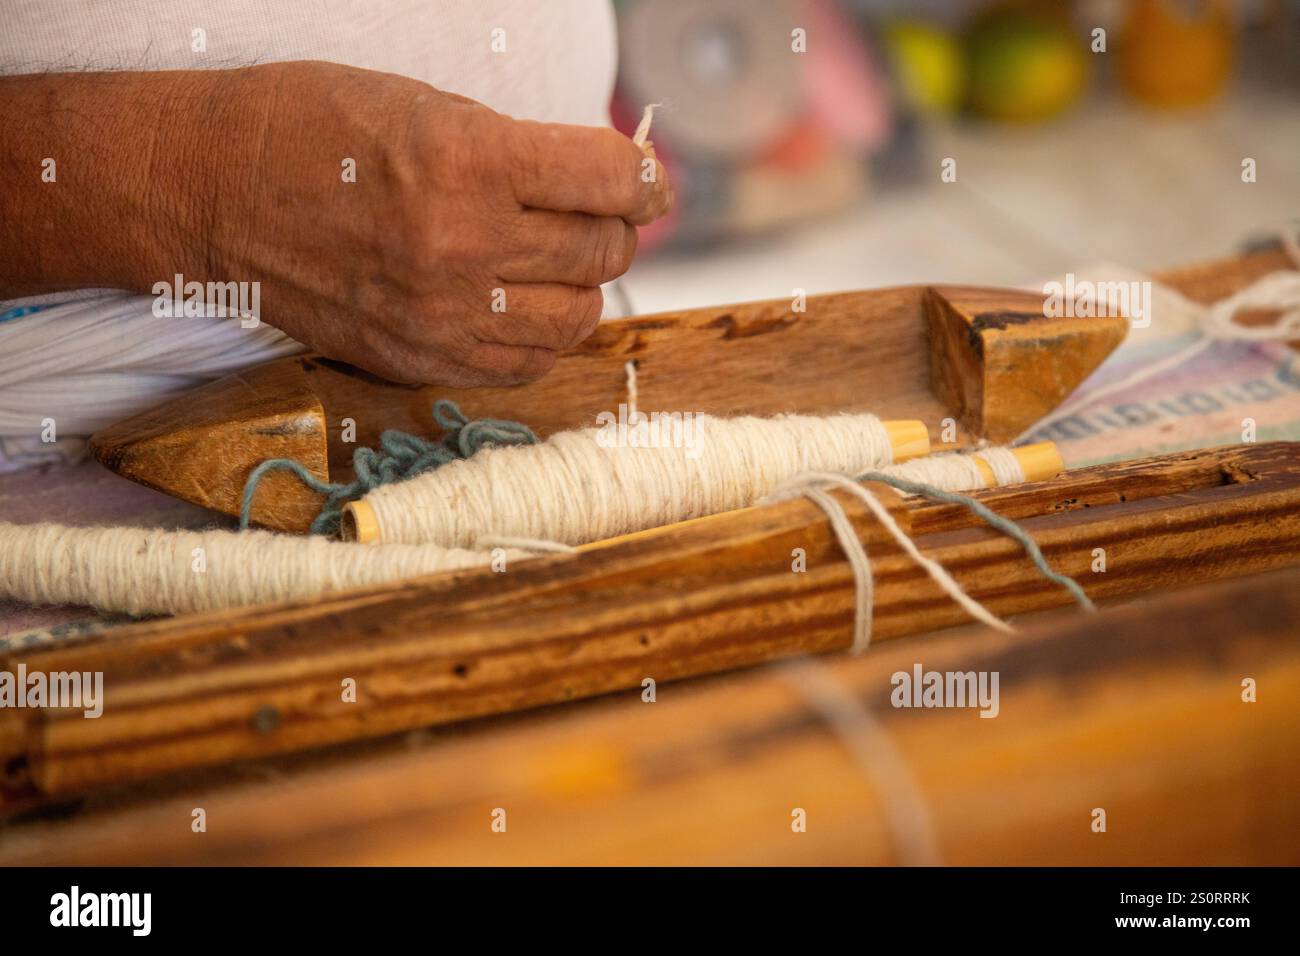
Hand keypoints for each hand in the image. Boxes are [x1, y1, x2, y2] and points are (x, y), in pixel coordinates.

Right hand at [190, 61, 671, 385]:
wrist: (208, 193)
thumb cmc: (311, 129)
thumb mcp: (426, 106)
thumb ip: (521, 151)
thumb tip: (604, 184)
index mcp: (467, 162)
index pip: (610, 180)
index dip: (643, 178)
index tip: (645, 180)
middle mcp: (461, 247)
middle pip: (600, 252)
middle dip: (615, 227)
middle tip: (597, 213)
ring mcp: (439, 315)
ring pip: (576, 318)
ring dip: (583, 285)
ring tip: (558, 260)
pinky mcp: (418, 359)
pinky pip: (525, 363)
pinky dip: (542, 333)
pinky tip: (523, 303)